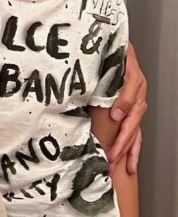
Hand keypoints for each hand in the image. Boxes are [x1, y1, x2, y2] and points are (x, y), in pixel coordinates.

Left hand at [108, 42, 146, 173]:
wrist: (114, 50)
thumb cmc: (103, 54)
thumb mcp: (101, 59)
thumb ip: (96, 68)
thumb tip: (78, 79)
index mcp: (129, 72)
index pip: (131, 88)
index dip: (123, 102)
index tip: (115, 115)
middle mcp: (137, 88)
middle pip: (134, 114)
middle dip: (123, 136)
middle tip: (112, 152)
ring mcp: (137, 101)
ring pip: (136, 127)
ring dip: (127, 147)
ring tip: (120, 164)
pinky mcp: (133, 112)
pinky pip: (136, 133)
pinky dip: (132, 150)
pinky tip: (129, 165)